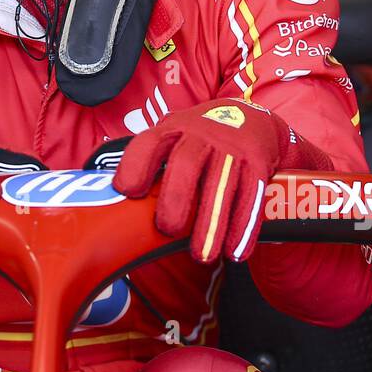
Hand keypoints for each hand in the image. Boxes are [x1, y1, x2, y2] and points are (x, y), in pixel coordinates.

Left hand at [114, 99, 317, 263]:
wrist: (250, 116)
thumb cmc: (199, 137)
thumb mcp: (173, 135)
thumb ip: (150, 162)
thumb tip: (113, 203)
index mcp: (172, 129)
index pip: (149, 142)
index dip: (136, 165)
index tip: (127, 192)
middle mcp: (201, 135)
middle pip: (186, 163)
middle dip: (176, 197)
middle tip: (168, 229)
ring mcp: (231, 147)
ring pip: (221, 184)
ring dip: (212, 222)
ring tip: (202, 256)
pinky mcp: (257, 162)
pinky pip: (251, 196)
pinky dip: (244, 227)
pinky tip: (235, 252)